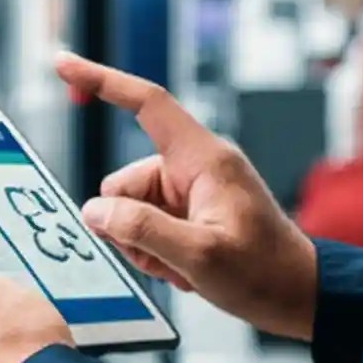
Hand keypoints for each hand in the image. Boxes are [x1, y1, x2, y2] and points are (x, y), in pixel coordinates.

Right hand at [56, 52, 318, 340]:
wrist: (299, 297)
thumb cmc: (264, 273)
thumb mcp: (199, 256)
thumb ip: (142, 229)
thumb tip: (94, 212)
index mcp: (203, 159)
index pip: (146, 103)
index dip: (101, 80)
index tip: (63, 65)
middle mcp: (194, 166)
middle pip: (124, 181)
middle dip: (130, 226)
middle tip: (166, 259)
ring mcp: (190, 190)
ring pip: (129, 209)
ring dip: (144, 245)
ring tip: (182, 267)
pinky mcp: (189, 211)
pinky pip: (145, 225)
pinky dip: (155, 252)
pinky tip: (185, 269)